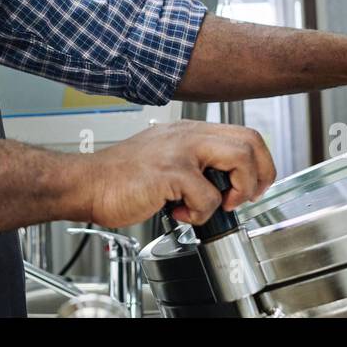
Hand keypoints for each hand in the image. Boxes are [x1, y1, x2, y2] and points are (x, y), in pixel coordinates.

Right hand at [80, 120, 275, 228]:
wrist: (87, 183)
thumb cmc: (119, 177)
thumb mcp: (163, 157)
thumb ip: (193, 162)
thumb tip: (224, 184)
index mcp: (188, 131)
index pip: (244, 135)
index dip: (259, 163)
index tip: (253, 186)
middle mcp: (187, 135)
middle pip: (250, 141)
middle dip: (259, 176)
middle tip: (242, 198)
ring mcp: (179, 151)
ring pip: (239, 159)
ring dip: (237, 191)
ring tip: (216, 206)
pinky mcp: (170, 172)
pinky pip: (207, 196)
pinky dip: (199, 215)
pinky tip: (179, 214)